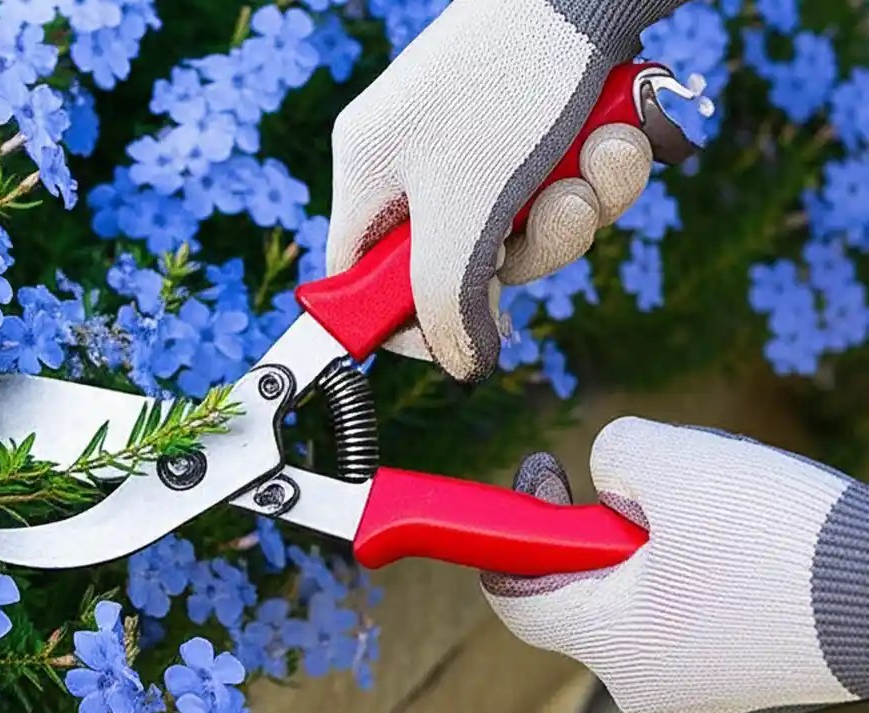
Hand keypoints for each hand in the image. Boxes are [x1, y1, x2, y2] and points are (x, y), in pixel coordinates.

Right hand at [326, 0, 688, 381]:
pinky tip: (617, 134)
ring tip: (600, 156)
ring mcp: (474, 145)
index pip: (361, 279)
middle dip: (531, 248)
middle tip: (557, 215)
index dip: (407, 320)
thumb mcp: (465, 206)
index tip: (462, 337)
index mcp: (368, 173)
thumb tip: (462, 366)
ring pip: (525, 227)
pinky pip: (560, 186)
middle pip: (461, 262)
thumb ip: (448, 298)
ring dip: (579, 207)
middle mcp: (415, 161)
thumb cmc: (509, 80)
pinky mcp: (529, 128)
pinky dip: (598, 172)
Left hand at [481, 417, 868, 712]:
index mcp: (613, 643)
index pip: (516, 595)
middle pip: (581, 587)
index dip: (512, 527)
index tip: (542, 472)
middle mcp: (643, 681)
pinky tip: (740, 536)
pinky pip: (683, 607)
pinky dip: (691, 563)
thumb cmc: (778, 536)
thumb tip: (608, 480)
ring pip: (636, 592)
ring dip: (653, 538)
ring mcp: (693, 683)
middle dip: (599, 522)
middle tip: (639, 482)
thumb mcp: (671, 460)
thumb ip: (610, 454)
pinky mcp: (735, 672)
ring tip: (711, 509)